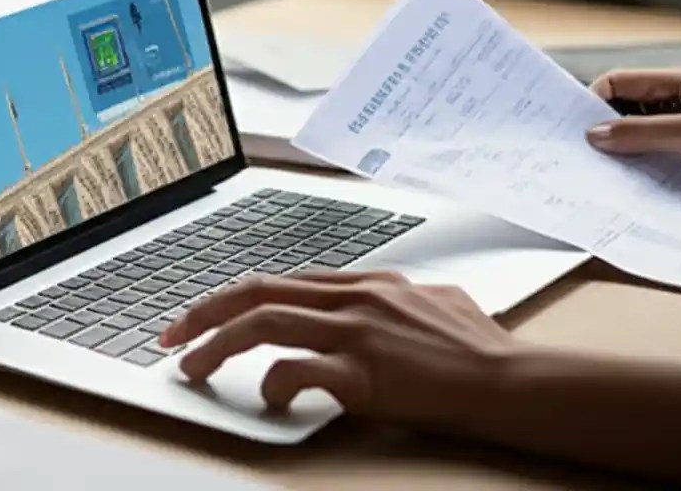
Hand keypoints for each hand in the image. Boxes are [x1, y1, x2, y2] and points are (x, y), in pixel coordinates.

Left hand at [159, 270, 522, 425]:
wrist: (511, 380)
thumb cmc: (477, 347)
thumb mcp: (431, 301)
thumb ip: (392, 296)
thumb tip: (377, 298)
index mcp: (365, 282)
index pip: (280, 280)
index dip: (231, 297)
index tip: (201, 316)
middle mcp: (354, 298)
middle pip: (257, 291)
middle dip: (203, 312)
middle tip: (169, 336)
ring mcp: (357, 332)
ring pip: (264, 323)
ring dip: (216, 344)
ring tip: (190, 367)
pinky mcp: (365, 373)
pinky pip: (299, 371)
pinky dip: (271, 384)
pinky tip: (266, 399)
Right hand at [585, 67, 680, 194]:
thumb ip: (643, 133)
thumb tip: (596, 134)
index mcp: (670, 85)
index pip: (614, 84)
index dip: (592, 102)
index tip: (578, 127)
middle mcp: (666, 106)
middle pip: (615, 111)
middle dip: (599, 130)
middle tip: (582, 152)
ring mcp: (668, 132)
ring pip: (626, 138)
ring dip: (616, 154)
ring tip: (604, 171)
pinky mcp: (673, 158)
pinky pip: (640, 160)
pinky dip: (629, 170)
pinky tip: (626, 183)